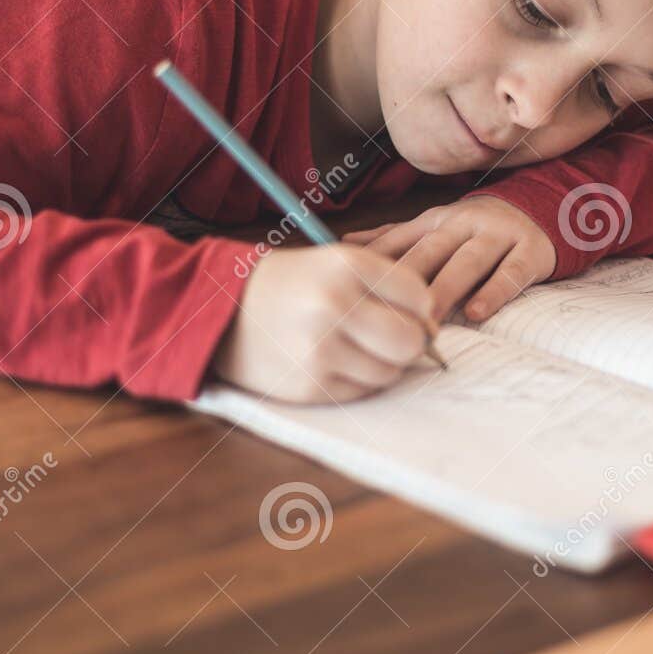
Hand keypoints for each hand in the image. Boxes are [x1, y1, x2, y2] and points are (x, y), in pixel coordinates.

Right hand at [211, 244, 437, 403]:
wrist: (220, 310)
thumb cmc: (289, 285)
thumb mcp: (333, 262)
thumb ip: (386, 285)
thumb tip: (432, 327)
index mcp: (345, 266)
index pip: (419, 297)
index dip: (421, 310)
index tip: (407, 313)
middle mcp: (334, 306)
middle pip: (411, 341)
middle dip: (410, 343)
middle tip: (392, 338)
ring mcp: (321, 350)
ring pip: (390, 372)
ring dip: (382, 364)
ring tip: (354, 346)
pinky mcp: (311, 385)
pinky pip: (362, 391)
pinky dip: (357, 380)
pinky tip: (333, 362)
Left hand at [341, 196, 556, 322]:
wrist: (543, 209)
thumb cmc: (477, 229)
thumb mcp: (436, 227)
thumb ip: (394, 237)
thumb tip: (345, 243)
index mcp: (436, 220)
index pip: (399, 240)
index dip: (376, 264)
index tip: (352, 288)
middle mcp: (464, 223)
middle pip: (430, 251)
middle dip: (407, 281)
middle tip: (386, 312)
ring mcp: (498, 235)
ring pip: (467, 262)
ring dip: (446, 290)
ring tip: (427, 318)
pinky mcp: (529, 252)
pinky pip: (510, 274)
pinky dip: (493, 293)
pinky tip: (476, 313)